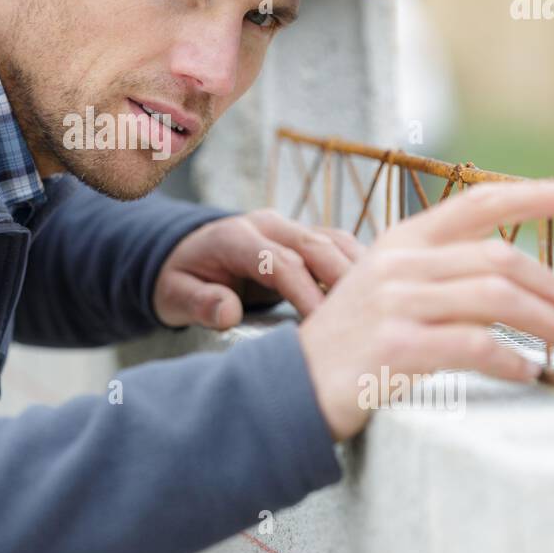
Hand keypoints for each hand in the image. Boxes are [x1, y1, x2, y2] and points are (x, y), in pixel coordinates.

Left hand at [153, 208, 365, 329]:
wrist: (185, 254)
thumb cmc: (181, 279)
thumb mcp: (173, 295)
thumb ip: (198, 302)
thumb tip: (226, 312)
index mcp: (234, 237)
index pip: (280, 263)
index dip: (306, 294)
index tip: (323, 327)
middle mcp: (266, 225)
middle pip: (316, 246)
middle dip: (344, 283)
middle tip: (367, 320)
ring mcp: (288, 227)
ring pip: (335, 241)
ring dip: (359, 272)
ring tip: (380, 309)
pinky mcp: (305, 236)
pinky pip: (340, 245)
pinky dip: (360, 267)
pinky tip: (376, 295)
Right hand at [297, 179, 553, 441]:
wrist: (295, 384)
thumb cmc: (352, 338)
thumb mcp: (385, 283)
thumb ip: (435, 265)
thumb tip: (509, 265)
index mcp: (400, 241)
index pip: (476, 203)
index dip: (533, 194)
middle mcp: (398, 264)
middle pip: (498, 258)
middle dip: (549, 284)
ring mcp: (396, 304)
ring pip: (495, 300)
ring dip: (543, 321)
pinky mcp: (397, 347)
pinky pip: (475, 347)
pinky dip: (512, 361)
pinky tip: (525, 372)